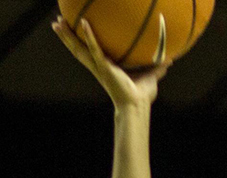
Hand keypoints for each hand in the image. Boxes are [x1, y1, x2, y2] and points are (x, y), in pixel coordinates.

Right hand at [52, 10, 166, 109]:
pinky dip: (89, 36)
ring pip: (78, 48)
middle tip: (56, 23)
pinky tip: (85, 23)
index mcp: (104, 67)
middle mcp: (97, 66)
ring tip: (57, 23)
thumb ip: (158, 67)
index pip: (87, 51)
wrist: (137, 105)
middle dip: (66, 37)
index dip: (79, 42)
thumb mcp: (151, 76)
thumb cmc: (141, 95)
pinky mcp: (104, 67)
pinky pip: (94, 48)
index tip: (72, 31)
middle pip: (76, 48)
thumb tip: (170, 60)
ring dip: (68, 35)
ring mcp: (98, 66)